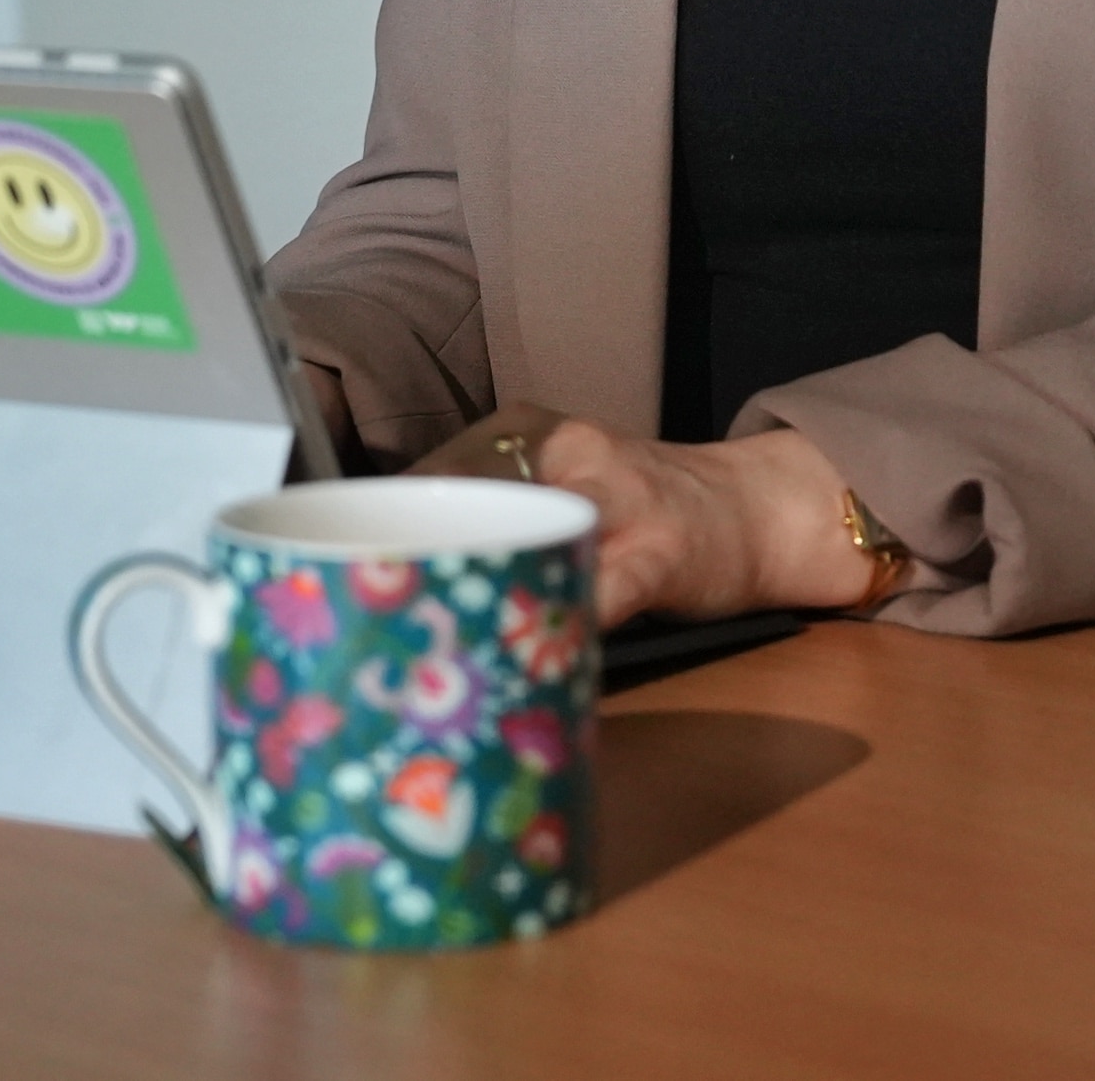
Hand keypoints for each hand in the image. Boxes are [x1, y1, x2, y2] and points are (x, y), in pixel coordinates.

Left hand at [413, 411, 882, 623]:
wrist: (759, 509)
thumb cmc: (640, 512)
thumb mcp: (551, 492)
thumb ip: (479, 519)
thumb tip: (379, 576)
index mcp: (523, 432)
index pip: (424, 475)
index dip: (373, 534)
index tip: (335, 587)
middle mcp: (562, 449)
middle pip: (462, 505)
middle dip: (412, 571)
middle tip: (367, 632)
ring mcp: (614, 497)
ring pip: (527, 544)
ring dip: (478, 600)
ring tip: (423, 657)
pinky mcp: (660, 549)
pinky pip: (600, 589)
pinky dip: (560, 625)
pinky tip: (527, 662)